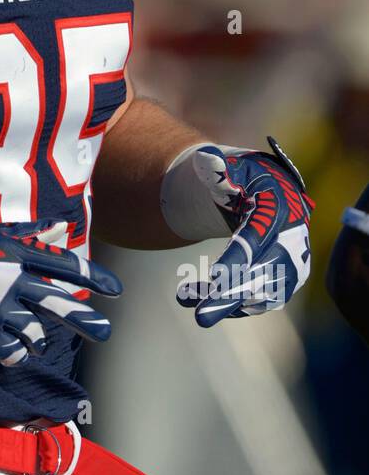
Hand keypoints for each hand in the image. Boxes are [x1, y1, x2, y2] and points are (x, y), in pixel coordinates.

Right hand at [0, 219, 121, 365]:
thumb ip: (26, 234)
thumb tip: (62, 228)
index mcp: (11, 252)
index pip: (61, 264)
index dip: (92, 277)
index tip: (115, 290)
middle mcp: (9, 281)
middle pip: (58, 303)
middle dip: (85, 320)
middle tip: (105, 332)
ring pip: (36, 333)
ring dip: (37, 338)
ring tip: (31, 338)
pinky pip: (13, 353)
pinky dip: (17, 353)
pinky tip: (10, 349)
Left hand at [176, 137, 312, 326]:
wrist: (275, 196)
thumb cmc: (250, 181)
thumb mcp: (235, 170)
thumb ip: (218, 169)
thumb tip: (206, 158)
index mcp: (279, 210)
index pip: (257, 237)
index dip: (238, 257)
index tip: (215, 276)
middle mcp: (291, 242)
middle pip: (261, 275)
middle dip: (230, 296)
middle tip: (200, 316)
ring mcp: (290, 266)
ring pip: (256, 294)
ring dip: (221, 302)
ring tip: (182, 296)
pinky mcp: (283, 283)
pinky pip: (254, 300)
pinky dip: (226, 303)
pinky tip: (193, 296)